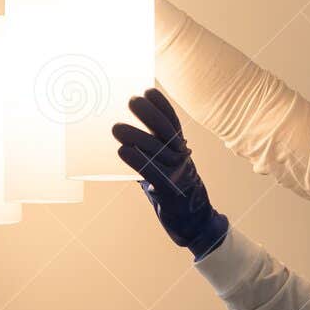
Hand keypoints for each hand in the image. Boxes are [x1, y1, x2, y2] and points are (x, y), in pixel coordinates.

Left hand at [112, 88, 229, 260]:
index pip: (172, 121)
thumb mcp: (162, 164)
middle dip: (148, 114)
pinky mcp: (169, 191)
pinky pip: (153, 173)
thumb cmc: (170, 186)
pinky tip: (123, 151)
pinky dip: (137, 161)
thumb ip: (146, 148)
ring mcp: (177, 173)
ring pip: (157, 150)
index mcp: (180, 147)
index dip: (161, 105)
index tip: (147, 91)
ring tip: (116, 127)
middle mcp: (181, 157)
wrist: (192, 219)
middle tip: (130, 101)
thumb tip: (117, 131)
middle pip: (165, 131)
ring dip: (136, 136)